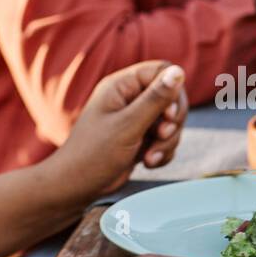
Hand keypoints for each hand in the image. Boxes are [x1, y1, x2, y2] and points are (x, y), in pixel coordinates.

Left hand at [46, 61, 187, 200]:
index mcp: (121, 85)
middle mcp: (128, 98)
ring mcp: (135, 119)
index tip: (169, 116)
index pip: (162, 71)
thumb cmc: (94, 153)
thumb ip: (155, 99)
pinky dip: (162, 152)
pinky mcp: (140, 138)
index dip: (172, 92)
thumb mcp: (128, 125)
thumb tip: (178, 70)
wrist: (77, 186)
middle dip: (172, 122)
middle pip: (170, 98)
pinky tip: (148, 163)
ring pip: (170, 122)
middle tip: (160, 137)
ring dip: (166, 142)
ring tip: (149, 157)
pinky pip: (164, 139)